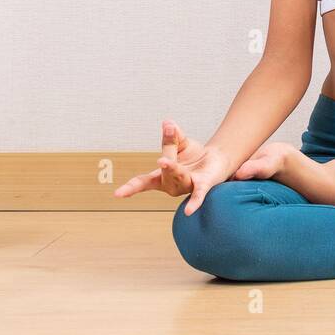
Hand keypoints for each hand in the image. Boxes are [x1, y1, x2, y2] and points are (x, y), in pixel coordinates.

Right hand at [113, 119, 231, 214]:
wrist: (217, 159)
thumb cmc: (193, 155)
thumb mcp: (181, 142)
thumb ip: (172, 136)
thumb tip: (168, 123)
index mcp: (162, 175)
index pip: (143, 182)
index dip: (131, 188)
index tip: (118, 194)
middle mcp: (172, 184)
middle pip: (165, 171)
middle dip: (164, 160)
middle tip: (161, 157)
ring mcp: (187, 185)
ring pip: (178, 177)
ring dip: (173, 169)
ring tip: (165, 161)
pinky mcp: (203, 185)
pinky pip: (197, 195)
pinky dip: (194, 202)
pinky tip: (189, 212)